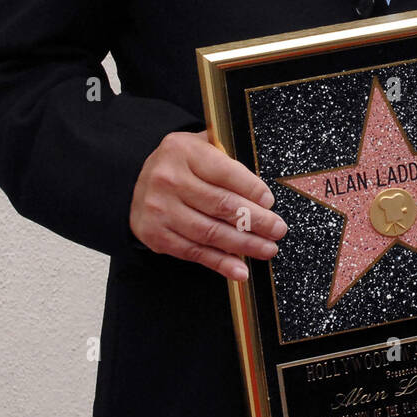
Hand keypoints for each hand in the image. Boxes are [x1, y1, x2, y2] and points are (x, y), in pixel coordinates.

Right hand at [129, 129, 285, 280]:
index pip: (225, 172)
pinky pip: (194, 252)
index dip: (252, 189)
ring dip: (244, 245)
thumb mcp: (200, 147)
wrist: (138, 182)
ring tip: (267, 249)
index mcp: (183, 151)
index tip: (270, 202)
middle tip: (278, 230)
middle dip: (256, 220)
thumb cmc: (181, 165)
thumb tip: (262, 188)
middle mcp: (168, 180)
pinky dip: (220, 263)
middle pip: (221, 205)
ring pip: (210, 232)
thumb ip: (227, 157)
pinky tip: (240, 269)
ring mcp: (160, 209)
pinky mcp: (156, 235)